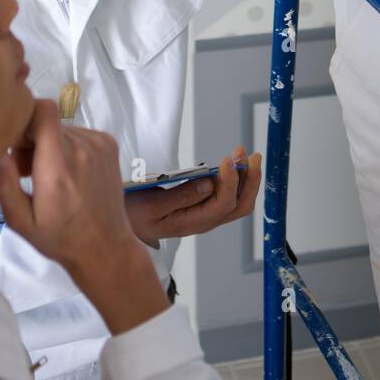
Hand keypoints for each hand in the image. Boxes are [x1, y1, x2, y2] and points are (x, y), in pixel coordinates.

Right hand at [0, 101, 167, 331]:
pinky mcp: (108, 143)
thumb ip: (4, 184)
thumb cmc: (58, 237)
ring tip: (45, 176)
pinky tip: (65, 173)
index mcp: (58, 167)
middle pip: (47, 121)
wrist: (104, 246)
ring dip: (48, 145)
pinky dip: (66, 146)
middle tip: (25, 172)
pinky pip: (77, 133)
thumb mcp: (20, 220)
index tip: (14, 143)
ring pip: (60, 127)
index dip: (24, 118)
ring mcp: (99, 143)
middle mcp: (82, 149)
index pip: (43, 111)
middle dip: (30, 140)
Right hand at [125, 146, 261, 242]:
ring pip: (238, 200)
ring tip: (244, 154)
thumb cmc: (136, 214)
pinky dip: (237, 178)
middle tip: (251, 155)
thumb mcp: (152, 205)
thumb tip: (209, 185)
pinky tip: (233, 163)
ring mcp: (207, 214)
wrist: (127, 225)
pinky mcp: (204, 205)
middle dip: (250, 179)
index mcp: (193, 223)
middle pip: (240, 205)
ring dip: (246, 177)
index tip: (226, 159)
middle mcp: (205, 221)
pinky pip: (229, 195)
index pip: (223, 205)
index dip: (230, 181)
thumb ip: (181, 197)